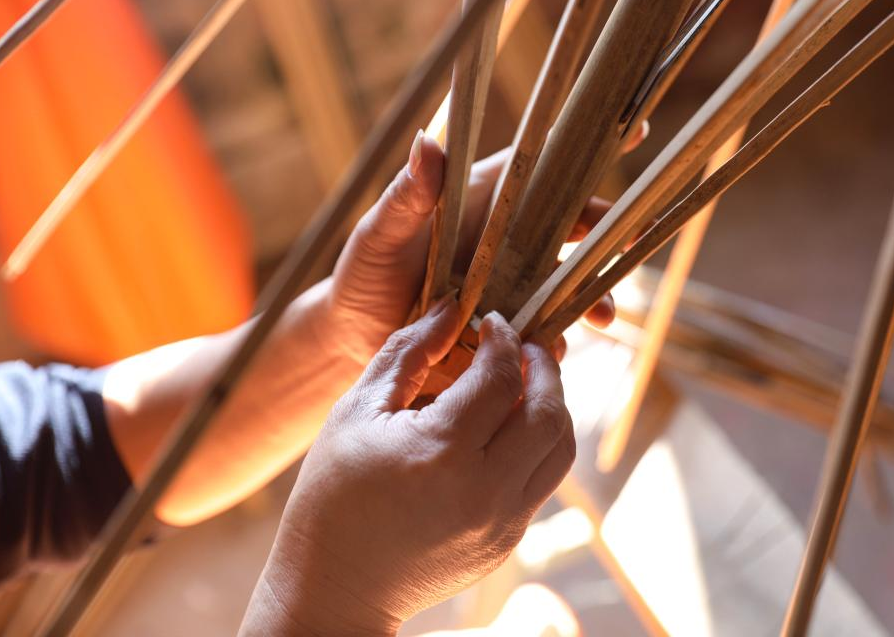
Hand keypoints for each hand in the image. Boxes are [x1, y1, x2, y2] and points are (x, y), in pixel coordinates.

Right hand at [240, 303, 573, 635]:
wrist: (335, 587)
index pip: (501, 376)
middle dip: (545, 367)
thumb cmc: (333, 494)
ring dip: (552, 405)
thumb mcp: (356, 411)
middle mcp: (484, 489)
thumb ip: (407, 352)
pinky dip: (538, 443)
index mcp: (440, 451)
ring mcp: (502, 521)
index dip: (504, 339)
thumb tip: (452, 306)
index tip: (493, 322)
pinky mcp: (507, 541)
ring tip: (525, 383)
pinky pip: (542, 480)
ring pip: (559, 448)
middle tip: (525, 346)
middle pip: (549, 411)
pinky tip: (509, 427)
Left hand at [319, 132, 615, 373]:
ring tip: (603, 316)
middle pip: (574, 225)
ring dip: (593, 297)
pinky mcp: (510, 328)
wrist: (353, 337)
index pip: (540, 163)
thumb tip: (426, 142)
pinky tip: (553, 352)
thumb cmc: (365, 272)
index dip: (582, 146)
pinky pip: (544, 331)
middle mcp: (509, 239)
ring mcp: (514, 284)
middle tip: (638, 234)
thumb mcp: (380, 231)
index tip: (638, 130)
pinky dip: (555, 341)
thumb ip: (408, 195)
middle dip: (612, 229)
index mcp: (484, 199)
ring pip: (569, 283)